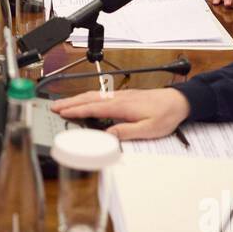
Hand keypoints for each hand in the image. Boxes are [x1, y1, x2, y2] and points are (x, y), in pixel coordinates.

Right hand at [50, 87, 189, 139]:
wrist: (179, 102)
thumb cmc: (166, 115)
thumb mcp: (148, 130)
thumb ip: (126, 132)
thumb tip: (107, 136)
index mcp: (122, 106)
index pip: (93, 108)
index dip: (75, 110)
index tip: (61, 112)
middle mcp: (118, 98)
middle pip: (89, 98)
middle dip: (70, 102)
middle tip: (54, 106)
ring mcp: (120, 95)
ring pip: (93, 95)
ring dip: (76, 98)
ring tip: (63, 103)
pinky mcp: (124, 96)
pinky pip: (100, 95)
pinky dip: (87, 97)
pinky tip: (84, 100)